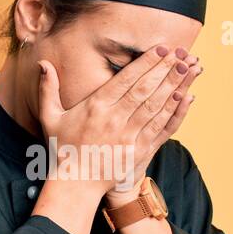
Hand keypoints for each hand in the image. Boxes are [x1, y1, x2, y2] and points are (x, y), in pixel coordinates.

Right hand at [37, 46, 198, 200]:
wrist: (76, 184)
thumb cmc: (63, 149)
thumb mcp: (50, 117)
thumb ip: (48, 89)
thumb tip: (42, 64)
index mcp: (96, 107)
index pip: (126, 79)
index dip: (146, 62)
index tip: (162, 48)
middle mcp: (115, 120)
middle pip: (145, 89)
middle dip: (166, 69)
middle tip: (182, 52)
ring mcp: (129, 136)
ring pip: (157, 106)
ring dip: (175, 85)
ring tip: (190, 67)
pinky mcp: (139, 151)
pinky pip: (162, 129)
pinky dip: (176, 112)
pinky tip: (187, 97)